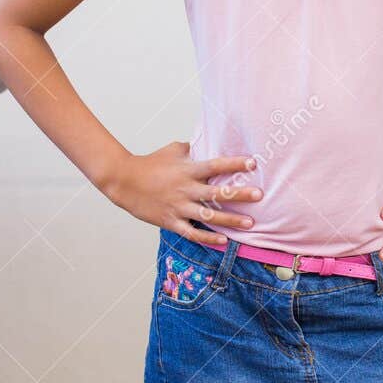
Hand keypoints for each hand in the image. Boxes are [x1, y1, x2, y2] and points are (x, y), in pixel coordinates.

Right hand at [102, 141, 261, 244]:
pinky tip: (224, 241)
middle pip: (216, 193)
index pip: (215, 165)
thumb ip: (194, 148)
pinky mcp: (170, 221)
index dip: (234, 164)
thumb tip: (211, 141)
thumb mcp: (173, 150)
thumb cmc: (150, 163)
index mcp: (188, 170)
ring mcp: (178, 206)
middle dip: (239, 195)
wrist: (122, 181)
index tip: (253, 163)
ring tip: (250, 223)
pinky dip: (207, 238)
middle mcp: (185, 189)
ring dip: (230, 220)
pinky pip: (192, 232)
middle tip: (260, 195)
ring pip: (208, 215)